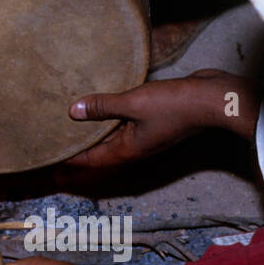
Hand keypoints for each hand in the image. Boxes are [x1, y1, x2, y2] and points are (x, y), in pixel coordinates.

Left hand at [66, 70, 259, 168]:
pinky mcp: (153, 119)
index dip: (68, 162)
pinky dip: (108, 118)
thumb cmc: (176, 105)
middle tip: (53, 152)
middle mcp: (134, 146)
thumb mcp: (134, 103)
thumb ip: (103, 106)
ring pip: (110, 137)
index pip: (90, 160)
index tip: (48, 165)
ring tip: (70, 128)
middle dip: (75, 154)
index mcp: (127, 149)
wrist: (215, 99)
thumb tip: (73, 111)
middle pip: (98, 153)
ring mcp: (145, 134)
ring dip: (91, 135)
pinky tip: (100, 106)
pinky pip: (123, 122)